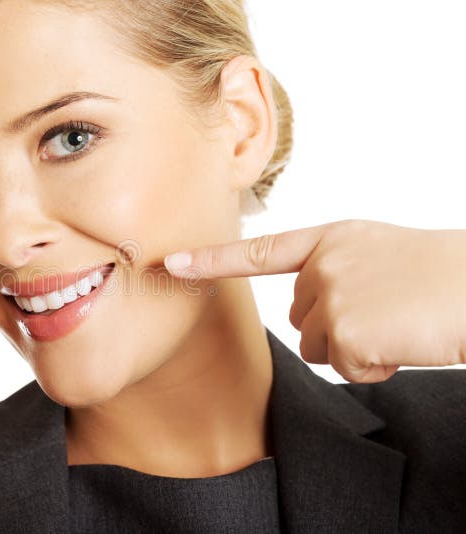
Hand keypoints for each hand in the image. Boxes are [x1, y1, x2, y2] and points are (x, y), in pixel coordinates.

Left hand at [163, 219, 465, 382]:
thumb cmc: (442, 274)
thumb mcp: (378, 254)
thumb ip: (333, 271)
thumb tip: (307, 315)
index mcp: (332, 239)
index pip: (260, 252)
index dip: (212, 260)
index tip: (170, 263)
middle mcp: (323, 264)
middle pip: (300, 318)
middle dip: (337, 328)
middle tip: (388, 312)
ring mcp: (332, 295)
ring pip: (316, 347)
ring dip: (354, 349)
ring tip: (396, 325)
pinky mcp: (346, 331)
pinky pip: (344, 367)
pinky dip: (374, 367)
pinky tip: (402, 342)